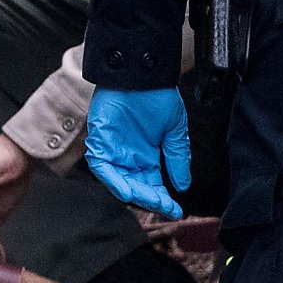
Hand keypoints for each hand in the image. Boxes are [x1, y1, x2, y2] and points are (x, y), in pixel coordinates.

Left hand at [85, 87, 191, 217]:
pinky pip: (102, 167)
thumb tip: (183, 185)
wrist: (143, 71)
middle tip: (164, 206)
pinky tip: (128, 189)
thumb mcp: (174, 130)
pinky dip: (114, 180)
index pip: (152, 185)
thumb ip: (177, 157)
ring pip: (119, 181)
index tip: (175, 210)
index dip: (163, 199)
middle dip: (151, 199)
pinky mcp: (99, 140)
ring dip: (135, 193)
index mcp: (146, 155)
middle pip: (136, 187)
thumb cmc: (157, 94)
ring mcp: (113, 149)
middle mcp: (128, 156)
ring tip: (150, 200)